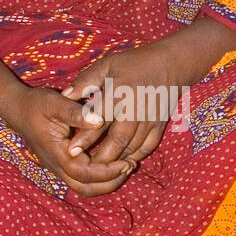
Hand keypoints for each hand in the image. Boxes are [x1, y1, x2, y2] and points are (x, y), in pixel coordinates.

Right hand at [5, 86, 133, 196]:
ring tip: (125, 166)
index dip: (108, 172)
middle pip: (86, 188)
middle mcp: (57, 166)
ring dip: (105, 182)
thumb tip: (99, 120)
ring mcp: (58, 167)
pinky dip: (99, 176)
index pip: (85, 174)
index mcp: (58, 154)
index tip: (127, 162)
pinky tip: (113, 160)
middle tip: (130, 166)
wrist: (16, 109)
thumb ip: (77, 113)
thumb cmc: (36, 104)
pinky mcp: (61, 164)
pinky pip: (81, 179)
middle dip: (110, 182)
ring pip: (84, 187)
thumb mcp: (55, 103)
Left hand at [62, 45, 180, 168]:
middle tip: (83, 169)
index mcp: (119, 92)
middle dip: (100, 158)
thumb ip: (85, 81)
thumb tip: (65, 96)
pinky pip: (146, 148)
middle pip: (118, 140)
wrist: (170, 64)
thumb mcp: (106, 65)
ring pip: (132, 147)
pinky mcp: (159, 126)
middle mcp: (136, 109)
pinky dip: (133, 157)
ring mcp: (150, 119)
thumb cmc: (132, 63)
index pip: (100, 119)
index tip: (71, 151)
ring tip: (97, 171)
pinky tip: (120, 163)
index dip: (85, 137)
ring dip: (115, 161)